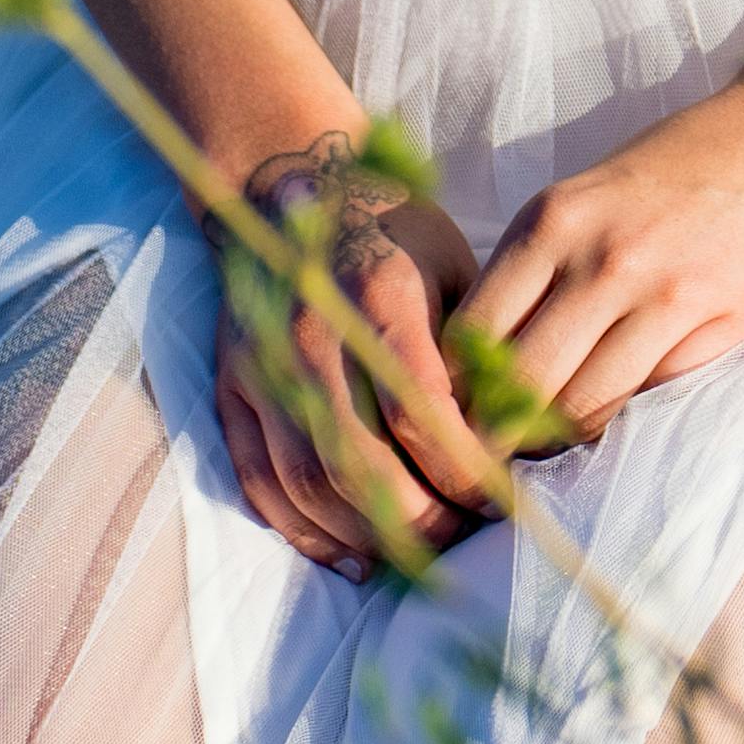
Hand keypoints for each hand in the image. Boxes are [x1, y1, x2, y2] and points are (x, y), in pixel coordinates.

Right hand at [211, 139, 510, 575]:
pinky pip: (260, 481)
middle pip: (361, 463)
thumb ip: (473, 355)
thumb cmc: (396, 236)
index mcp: (376, 297)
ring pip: (309, 484)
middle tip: (463, 539)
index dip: (463, 472)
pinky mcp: (232, 387)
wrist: (292, 187)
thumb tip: (511, 447)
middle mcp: (311, 335)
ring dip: (367, 538)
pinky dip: (305, 532)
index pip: (420, 414)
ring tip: (418, 557)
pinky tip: (353, 557)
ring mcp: (262, 365)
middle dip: (421, 520)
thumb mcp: (454, 271)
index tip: (500, 500)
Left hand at [463, 74, 743, 453]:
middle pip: (517, 381)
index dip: (453, 389)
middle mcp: (598, 256)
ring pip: (580, 402)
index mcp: (552, 220)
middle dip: (492, 435)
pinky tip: (613, 417)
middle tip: (485, 465)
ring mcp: (661, 291)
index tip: (453, 416)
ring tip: (542, 455)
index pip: (473, 330)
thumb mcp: (591, 194)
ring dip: (557, 439)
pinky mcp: (718, 319)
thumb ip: (544, 265)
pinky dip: (623, 414)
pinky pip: (649, 392)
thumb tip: (490, 357)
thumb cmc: (685, 164)